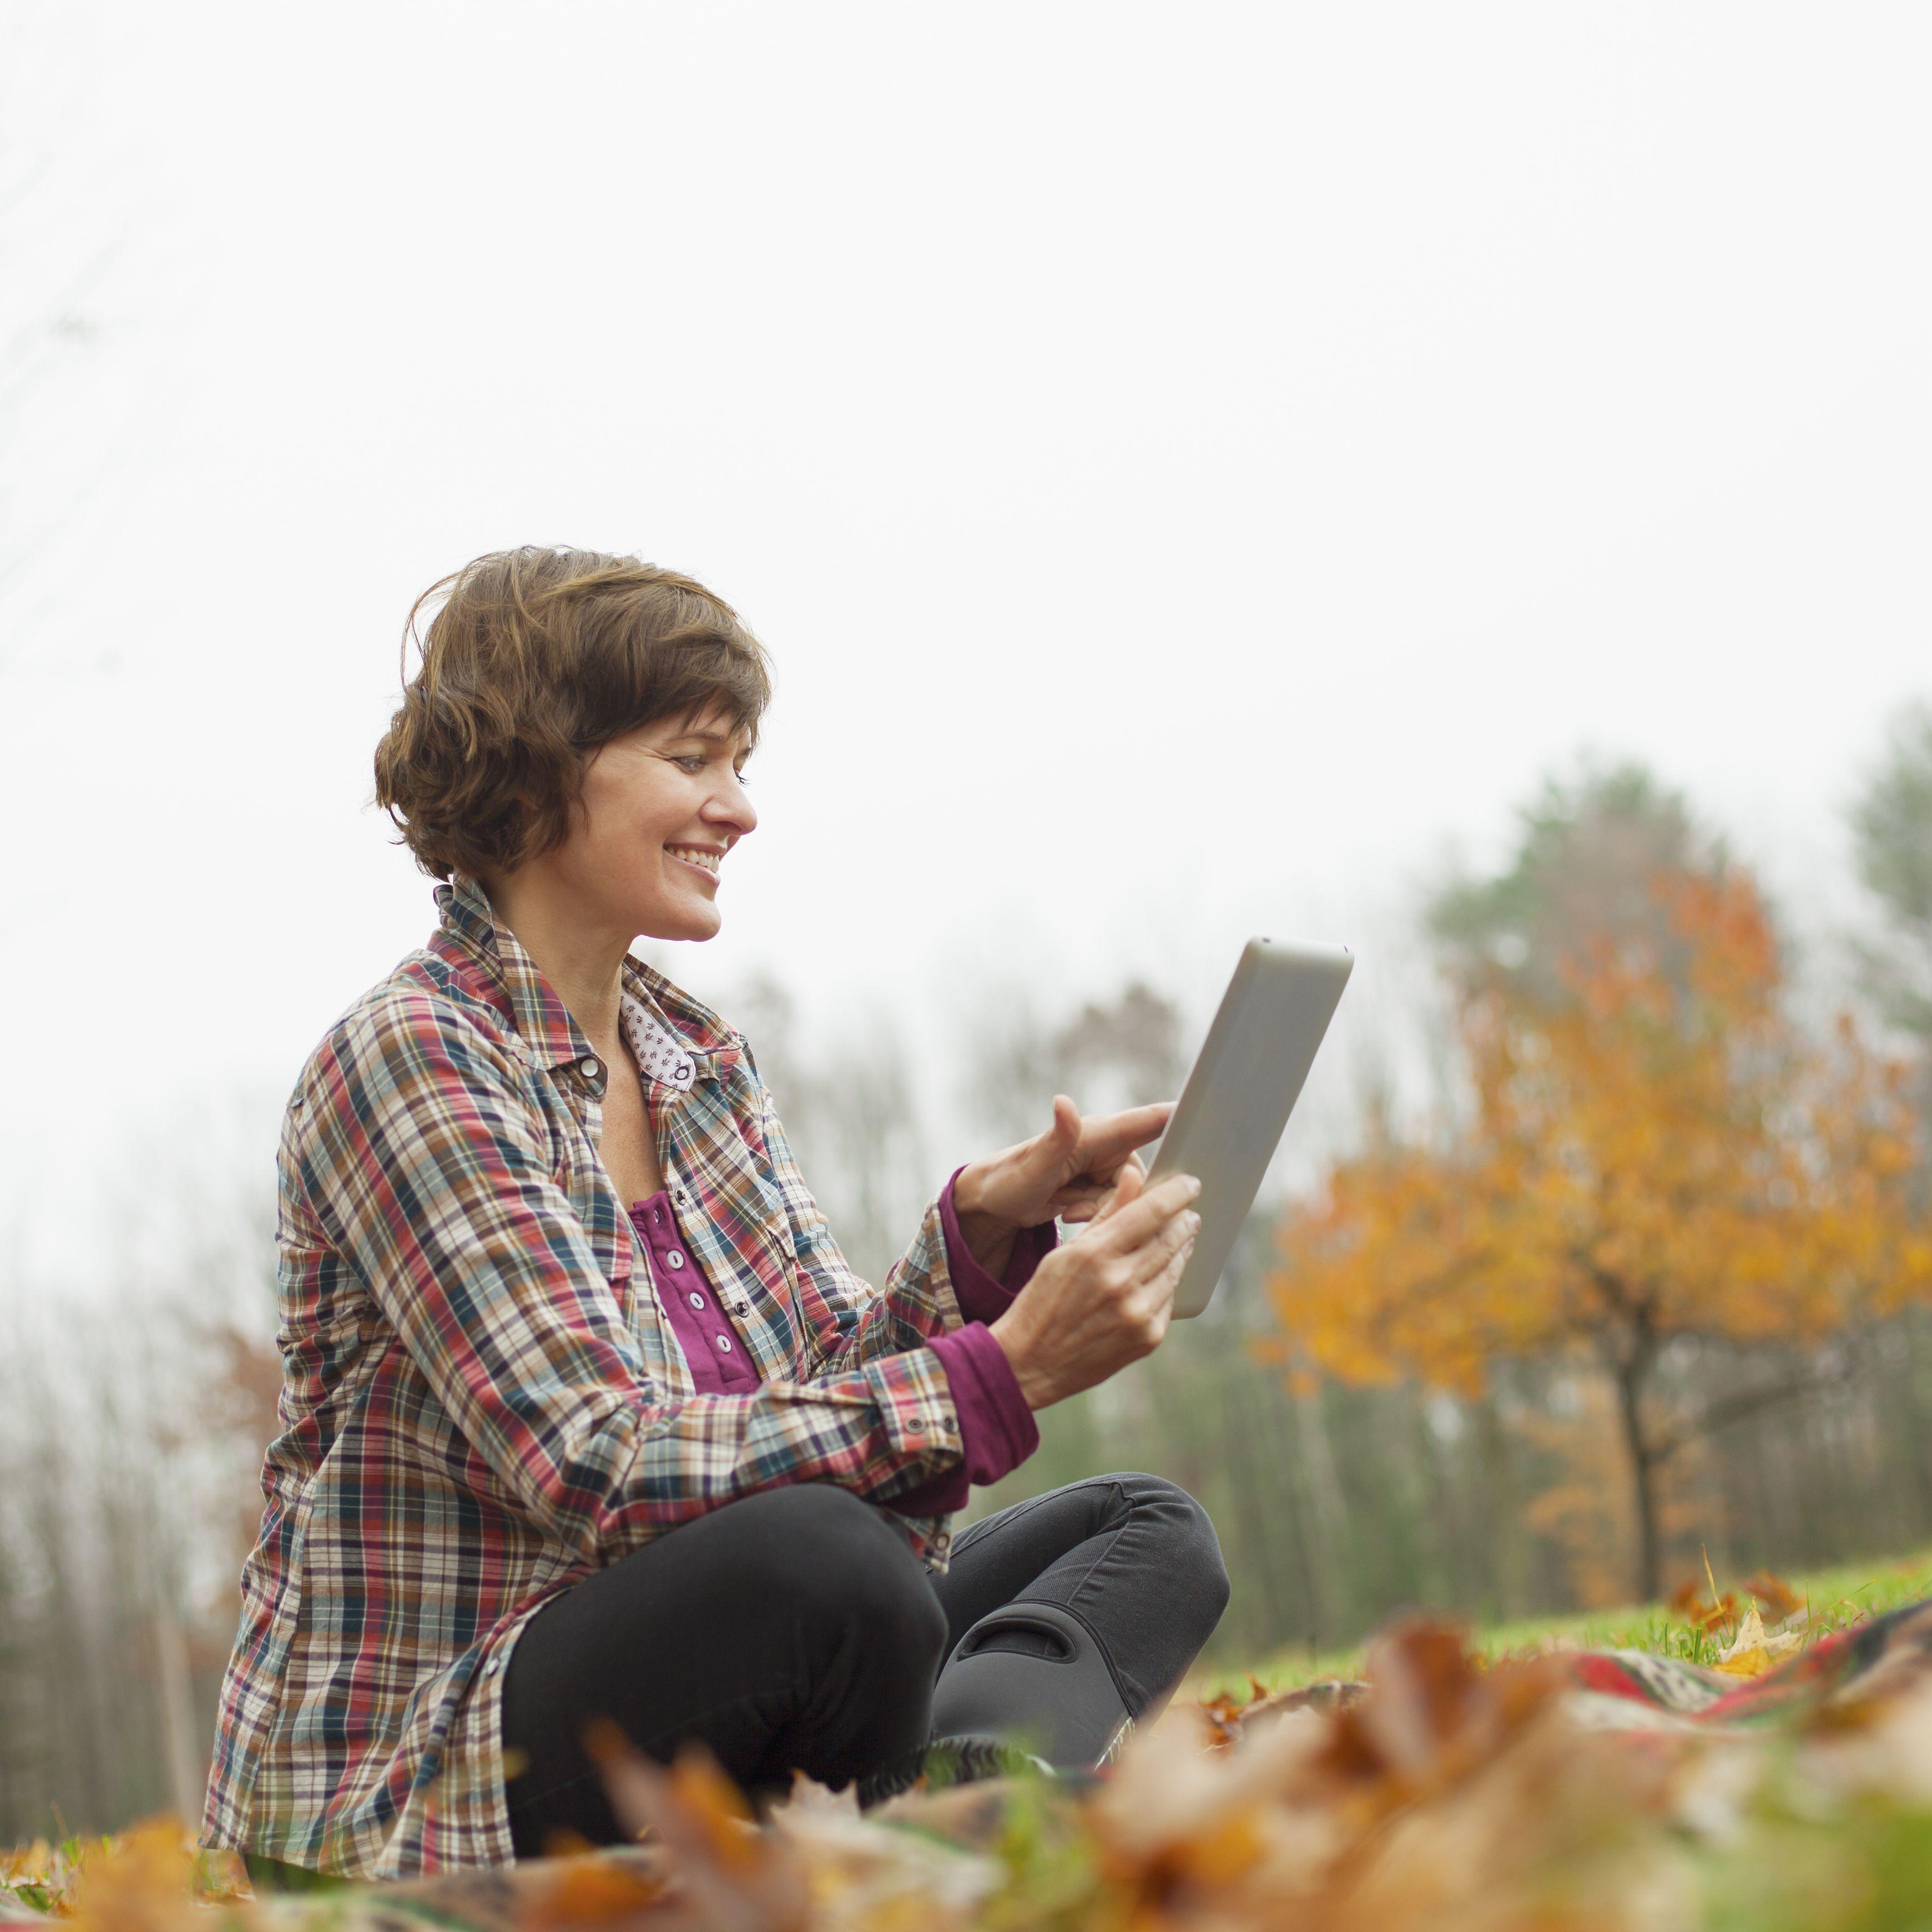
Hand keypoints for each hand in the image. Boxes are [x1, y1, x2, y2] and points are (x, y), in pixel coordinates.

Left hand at [952, 1095, 1173, 1276]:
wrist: (993, 1203)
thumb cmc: (1010, 1178)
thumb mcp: (1035, 1163)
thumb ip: (1057, 1136)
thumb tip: (1063, 1102)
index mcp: (1096, 1133)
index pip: (1148, 1121)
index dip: (1180, 1117)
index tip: (1212, 1112)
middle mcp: (1106, 1147)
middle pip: (1142, 1176)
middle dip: (1118, 1198)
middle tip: (1076, 1207)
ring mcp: (1103, 1168)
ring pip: (1131, 1197)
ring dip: (1103, 1210)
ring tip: (1066, 1211)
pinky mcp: (1100, 1189)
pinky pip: (1118, 1207)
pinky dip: (1098, 1216)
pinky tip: (1070, 1215)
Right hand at [987, 1165, 1200, 1409]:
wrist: (1032, 1362)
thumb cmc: (1043, 1300)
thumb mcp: (1065, 1252)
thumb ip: (1105, 1214)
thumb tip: (1135, 1176)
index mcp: (1094, 1255)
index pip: (1150, 1212)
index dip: (1176, 1194)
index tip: (1191, 1184)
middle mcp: (1120, 1283)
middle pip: (1170, 1239)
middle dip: (1185, 1221)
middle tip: (1190, 1213)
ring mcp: (1138, 1313)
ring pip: (1175, 1268)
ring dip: (1182, 1249)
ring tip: (1182, 1238)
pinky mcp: (1148, 1337)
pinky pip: (1169, 1298)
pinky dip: (1169, 1281)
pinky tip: (1163, 1273)